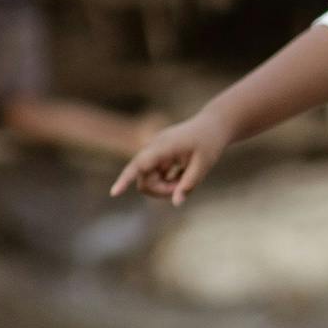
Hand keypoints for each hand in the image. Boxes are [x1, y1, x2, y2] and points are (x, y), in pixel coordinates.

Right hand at [111, 111, 225, 205]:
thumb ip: (189, 184)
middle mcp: (153, 148)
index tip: (114, 193)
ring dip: (165, 187)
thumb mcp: (204, 165)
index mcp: (164, 146)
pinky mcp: (157, 157)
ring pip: (148, 180)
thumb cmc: (210, 143)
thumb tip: (176, 203)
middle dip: (160, 190)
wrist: (212, 124)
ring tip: (186, 180)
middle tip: (184, 187)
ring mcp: (154, 152)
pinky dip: (167, 182)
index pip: (140, 165)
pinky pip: (155, 176)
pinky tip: (182, 175)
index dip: (125, 179)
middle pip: (144, 179)